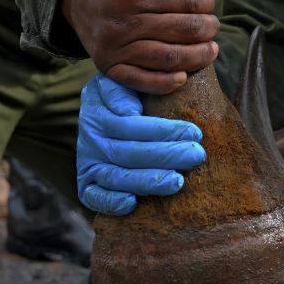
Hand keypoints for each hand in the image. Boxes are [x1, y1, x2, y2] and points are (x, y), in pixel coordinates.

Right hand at [60, 0, 217, 94]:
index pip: (180, 2)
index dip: (202, 4)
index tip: (208, 4)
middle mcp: (122, 25)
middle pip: (179, 31)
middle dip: (205, 30)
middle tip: (214, 27)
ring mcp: (115, 49)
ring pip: (167, 59)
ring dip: (196, 56)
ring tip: (211, 50)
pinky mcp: (109, 67)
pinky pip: (140, 81)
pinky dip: (165, 83)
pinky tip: (183, 77)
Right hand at [76, 73, 204, 215]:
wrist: (103, 113)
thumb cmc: (126, 95)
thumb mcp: (124, 80)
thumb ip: (128, 86)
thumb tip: (131, 112)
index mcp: (97, 110)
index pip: (129, 124)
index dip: (161, 130)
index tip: (194, 132)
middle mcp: (90, 138)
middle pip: (128, 152)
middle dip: (165, 155)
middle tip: (197, 155)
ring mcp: (88, 164)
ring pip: (116, 177)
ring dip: (147, 181)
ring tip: (177, 181)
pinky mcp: (87, 186)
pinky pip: (94, 197)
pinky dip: (111, 202)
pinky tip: (133, 202)